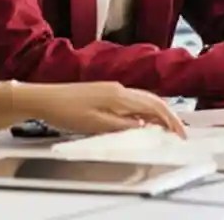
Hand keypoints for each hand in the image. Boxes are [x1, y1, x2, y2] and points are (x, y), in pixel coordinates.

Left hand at [14, 82, 186, 137]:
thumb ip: (122, 125)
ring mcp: (112, 89)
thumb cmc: (66, 111)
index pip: (154, 106)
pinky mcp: (105, 92)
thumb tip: (144, 125)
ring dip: (157, 113)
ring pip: (143, 100)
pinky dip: (144, 111)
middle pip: (153, 100)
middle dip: (168, 116)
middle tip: (178, 133)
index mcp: (120, 96)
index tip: (180, 134)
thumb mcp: (95, 124)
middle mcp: (119, 89)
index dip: (170, 121)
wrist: (43, 98)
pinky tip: (141, 120)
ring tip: (165, 129)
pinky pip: (133, 101)